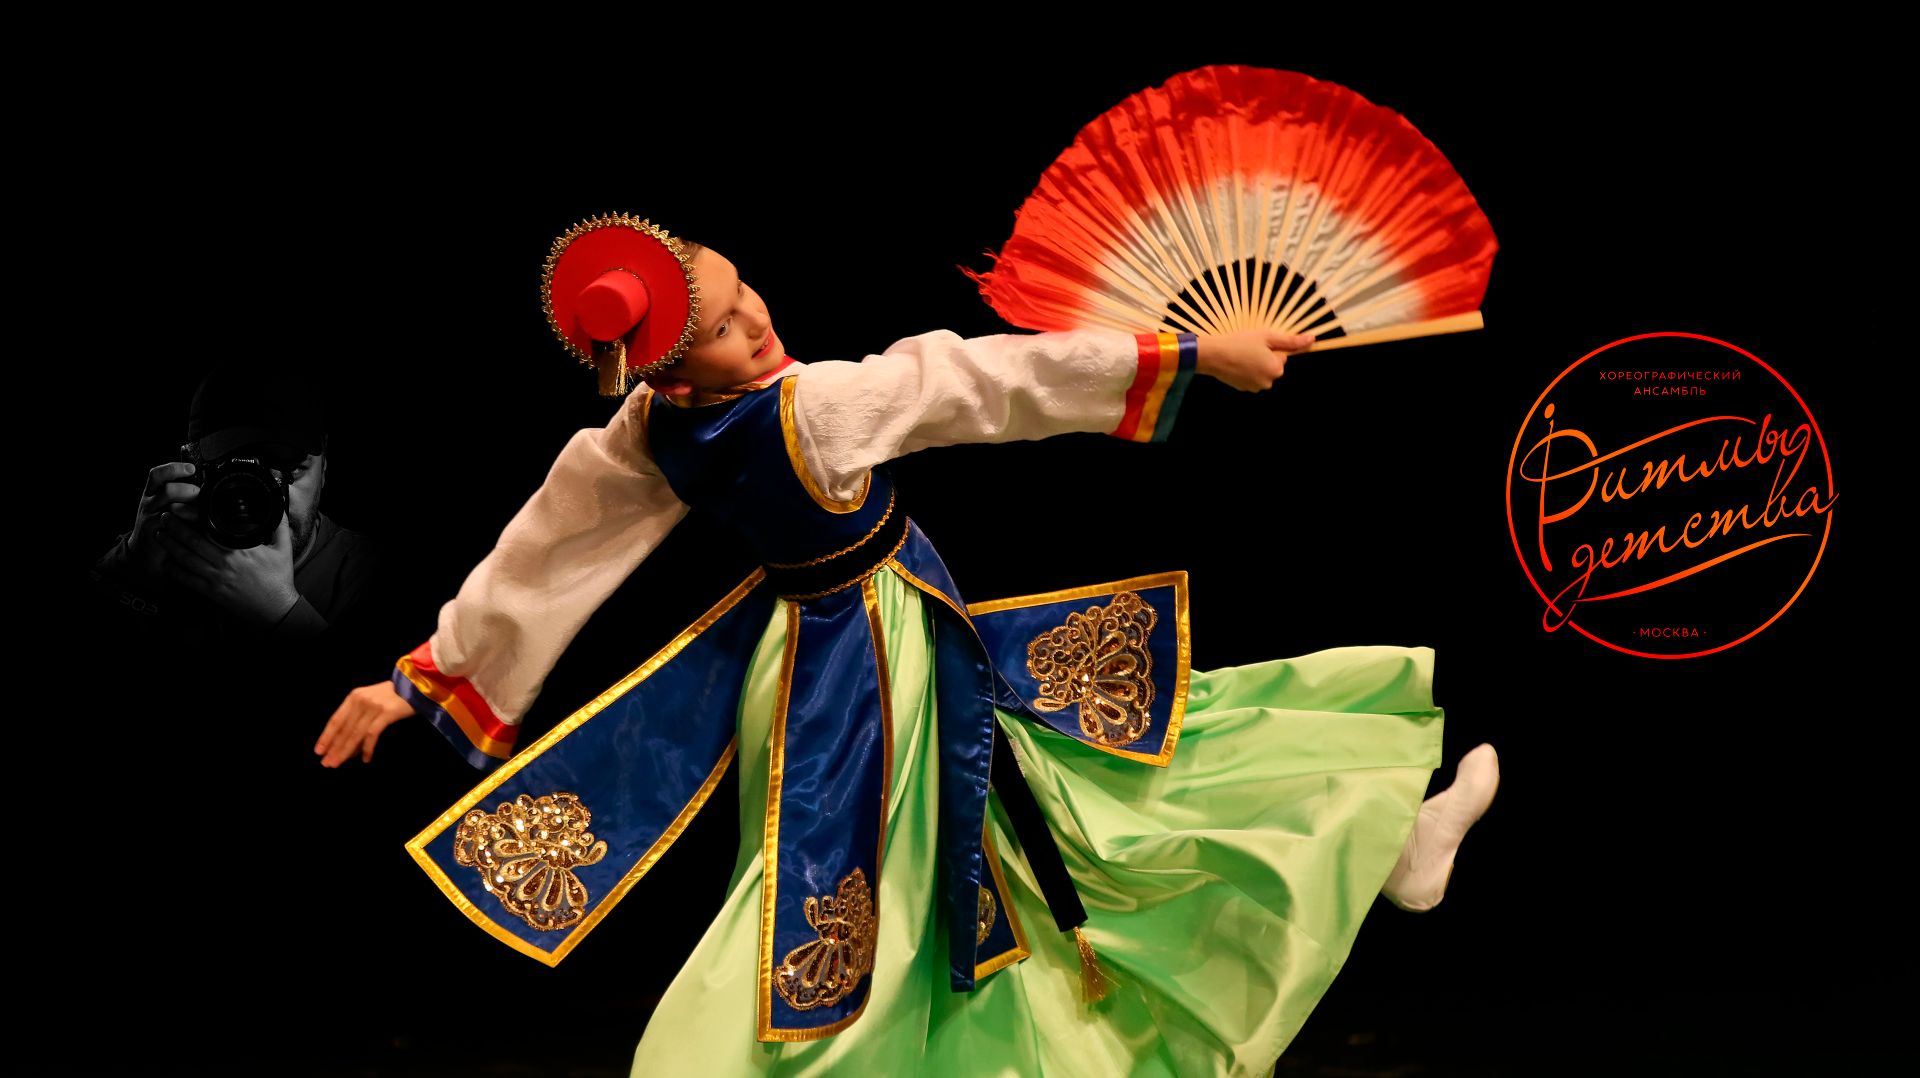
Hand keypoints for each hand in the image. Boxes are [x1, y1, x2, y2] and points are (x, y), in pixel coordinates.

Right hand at [127, 462, 200, 575]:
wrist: (146, 553)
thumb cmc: (165, 526)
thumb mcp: (172, 507)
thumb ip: (184, 497)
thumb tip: (209, 487)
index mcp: (153, 492)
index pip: (158, 474)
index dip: (174, 468)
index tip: (192, 468)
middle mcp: (149, 501)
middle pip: (168, 488)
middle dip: (187, 490)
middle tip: (198, 495)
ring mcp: (149, 516)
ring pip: (169, 506)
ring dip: (188, 507)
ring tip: (198, 514)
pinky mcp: (153, 530)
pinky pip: (169, 523)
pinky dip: (184, 523)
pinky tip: (194, 526)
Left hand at [153, 512, 300, 626]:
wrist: (276, 608)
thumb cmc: (279, 579)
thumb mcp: (283, 549)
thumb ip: (279, 526)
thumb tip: (278, 507)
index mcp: (241, 549)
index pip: (211, 529)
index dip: (192, 517)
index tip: (180, 507)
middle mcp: (225, 562)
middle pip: (192, 541)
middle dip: (175, 528)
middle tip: (164, 517)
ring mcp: (216, 578)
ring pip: (186, 558)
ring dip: (170, 546)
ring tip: (160, 535)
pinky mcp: (211, 592)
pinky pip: (186, 579)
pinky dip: (174, 570)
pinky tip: (166, 563)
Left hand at [316, 680, 415, 765]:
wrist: (416, 686)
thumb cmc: (392, 696)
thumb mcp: (371, 701)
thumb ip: (358, 718)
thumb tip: (348, 746)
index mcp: (354, 697)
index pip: (336, 720)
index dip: (326, 736)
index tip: (319, 752)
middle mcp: (361, 700)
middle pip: (344, 729)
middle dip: (334, 748)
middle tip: (327, 763)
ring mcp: (374, 706)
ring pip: (355, 733)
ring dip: (346, 750)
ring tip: (339, 763)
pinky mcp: (387, 712)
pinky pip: (372, 733)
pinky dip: (367, 747)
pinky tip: (365, 758)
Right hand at [1195, 329, 1313, 391]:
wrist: (1213, 355)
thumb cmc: (1240, 343)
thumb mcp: (1267, 337)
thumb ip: (1291, 340)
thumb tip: (1312, 339)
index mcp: (1276, 369)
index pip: (1282, 356)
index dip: (1271, 348)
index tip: (1258, 344)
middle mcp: (1268, 382)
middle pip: (1272, 366)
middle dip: (1264, 357)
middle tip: (1249, 348)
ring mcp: (1255, 387)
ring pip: (1261, 372)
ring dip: (1255, 364)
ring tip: (1241, 355)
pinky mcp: (1243, 388)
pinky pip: (1251, 377)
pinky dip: (1246, 370)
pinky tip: (1236, 362)